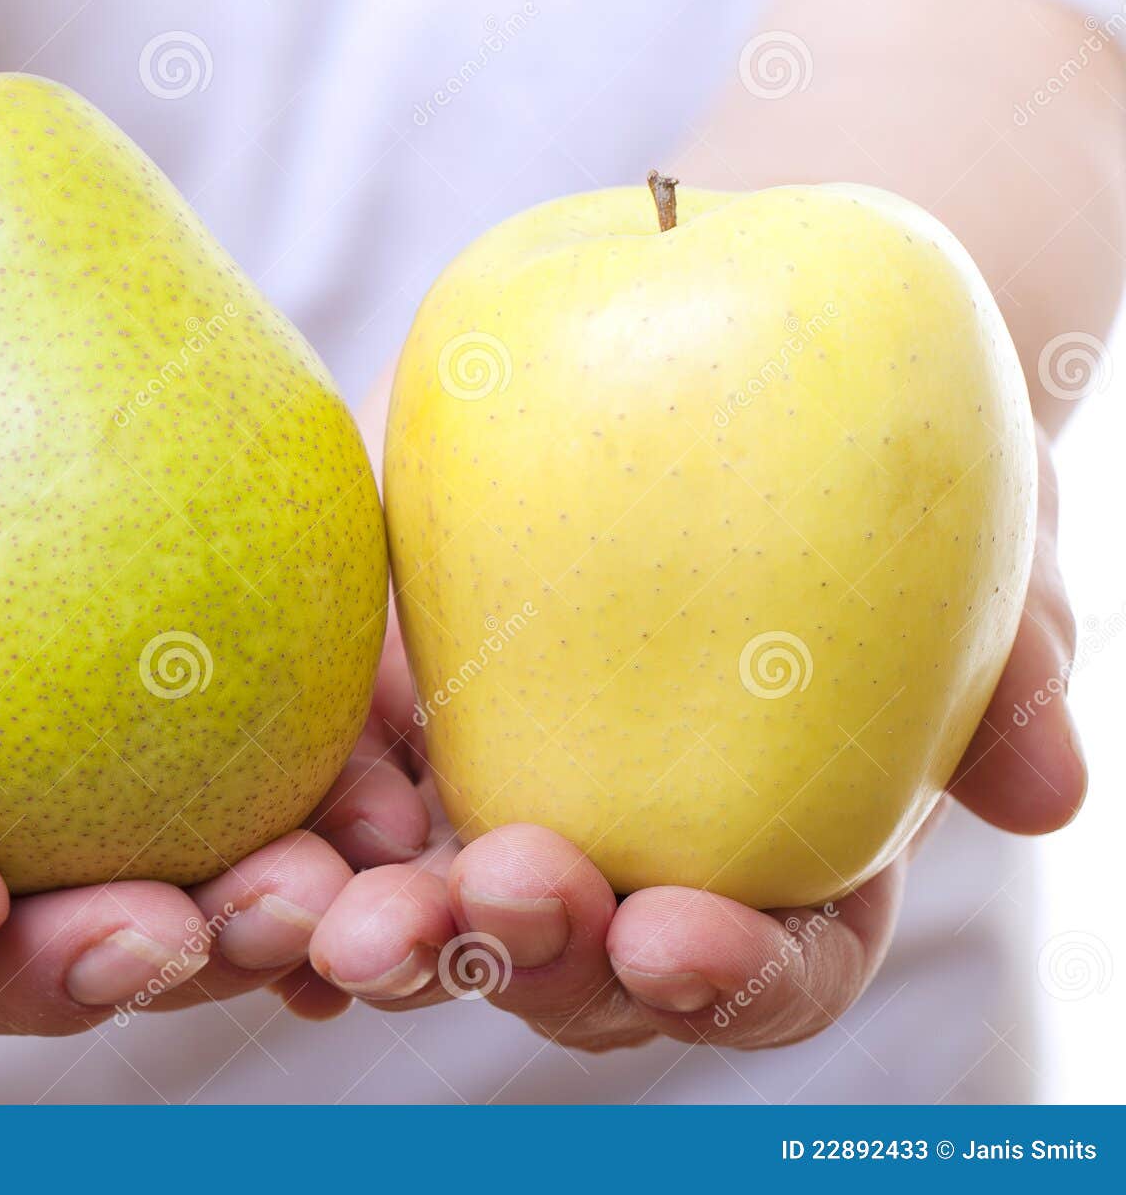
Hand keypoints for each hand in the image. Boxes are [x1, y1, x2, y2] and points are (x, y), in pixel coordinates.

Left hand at [306, 437, 1082, 1049]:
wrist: (728, 327)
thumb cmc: (884, 446)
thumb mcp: (974, 528)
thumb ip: (1011, 658)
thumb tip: (1047, 794)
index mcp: (783, 846)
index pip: (766, 964)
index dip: (726, 981)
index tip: (671, 937)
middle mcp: (639, 842)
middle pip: (583, 967)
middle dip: (532, 962)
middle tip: (491, 898)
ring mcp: (512, 775)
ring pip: (443, 908)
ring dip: (391, 933)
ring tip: (335, 921)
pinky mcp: (408, 698)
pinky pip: (345, 793)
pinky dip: (305, 841)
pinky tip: (261, 856)